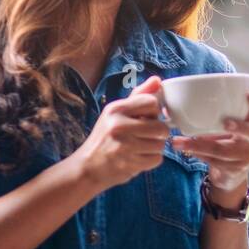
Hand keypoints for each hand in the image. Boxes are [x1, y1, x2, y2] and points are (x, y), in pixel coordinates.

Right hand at [71, 75, 171, 191]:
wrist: (87, 168)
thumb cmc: (104, 138)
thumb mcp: (115, 113)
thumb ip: (138, 96)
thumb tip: (157, 80)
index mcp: (115, 109)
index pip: (152, 103)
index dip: (154, 112)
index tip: (145, 119)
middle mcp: (119, 126)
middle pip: (161, 126)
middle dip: (157, 133)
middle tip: (144, 136)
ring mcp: (124, 146)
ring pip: (160, 144)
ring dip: (154, 147)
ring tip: (139, 147)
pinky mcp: (129, 163)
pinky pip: (156, 159)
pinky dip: (150, 160)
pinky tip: (137, 158)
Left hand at [172, 90, 248, 197]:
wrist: (231, 175)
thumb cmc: (226, 143)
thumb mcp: (225, 128)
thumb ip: (212, 116)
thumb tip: (174, 106)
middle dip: (239, 127)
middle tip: (226, 123)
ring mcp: (245, 156)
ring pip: (222, 150)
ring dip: (198, 145)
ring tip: (179, 141)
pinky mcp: (234, 170)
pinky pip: (214, 161)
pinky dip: (197, 154)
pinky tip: (185, 150)